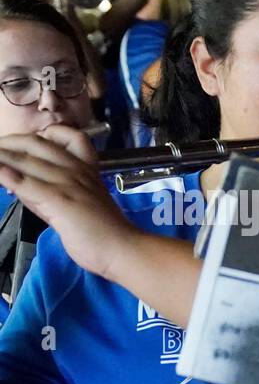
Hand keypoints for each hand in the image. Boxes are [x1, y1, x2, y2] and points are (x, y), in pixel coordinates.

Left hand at [0, 127, 138, 280]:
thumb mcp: (77, 207)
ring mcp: (67, 182)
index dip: (46, 134)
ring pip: (25, 160)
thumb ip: (49, 194)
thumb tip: (19, 186)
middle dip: (10, 143)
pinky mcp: (58, 198)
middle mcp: (76, 170)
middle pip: (36, 143)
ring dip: (1, 156)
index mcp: (87, 170)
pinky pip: (23, 182)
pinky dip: (4, 175)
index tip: (30, 142)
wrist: (122, 250)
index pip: (69, 137)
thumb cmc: (104, 234)